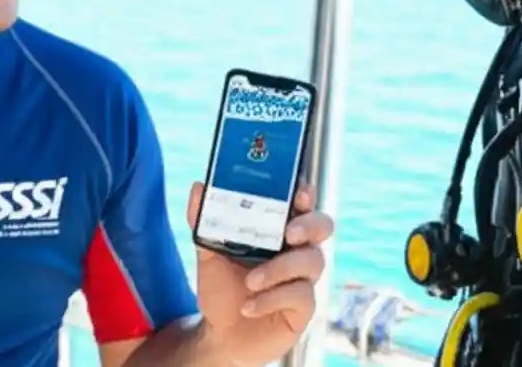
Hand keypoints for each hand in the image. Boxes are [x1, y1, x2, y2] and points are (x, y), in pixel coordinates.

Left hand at [184, 180, 334, 365]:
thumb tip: (198, 188)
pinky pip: (301, 296)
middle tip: (288, 233)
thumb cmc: (222, 287)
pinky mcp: (303, 307)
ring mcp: (304, 278)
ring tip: (251, 281)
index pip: (302, 203)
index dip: (306, 193)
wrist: (221, 334)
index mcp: (279, 229)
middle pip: (323, 226)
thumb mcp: (208, 253)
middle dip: (309, 224)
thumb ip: (205, 222)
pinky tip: (249, 306)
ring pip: (311, 261)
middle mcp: (298, 249)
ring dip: (280, 269)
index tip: (300, 190)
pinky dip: (272, 299)